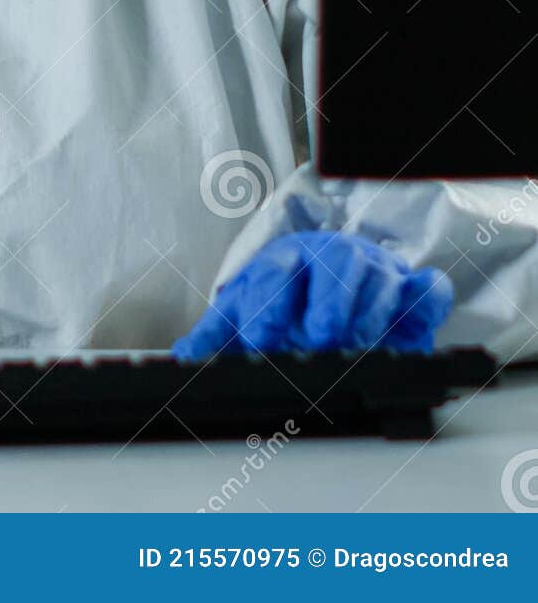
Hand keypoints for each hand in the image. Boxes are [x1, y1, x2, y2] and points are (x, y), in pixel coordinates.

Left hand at [172, 230, 453, 358]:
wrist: (330, 276)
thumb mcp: (244, 313)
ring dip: (368, 310)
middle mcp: (333, 258)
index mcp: (287, 260)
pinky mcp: (411, 290)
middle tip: (318, 337)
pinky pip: (428, 288)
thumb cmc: (285, 298)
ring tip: (355, 344)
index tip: (260, 339)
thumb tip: (185, 356)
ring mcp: (375, 270)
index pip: (277, 270)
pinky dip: (425, 302)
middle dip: (329, 299)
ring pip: (379, 273)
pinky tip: (412, 326)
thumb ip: (217, 335)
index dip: (269, 303)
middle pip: (337, 261)